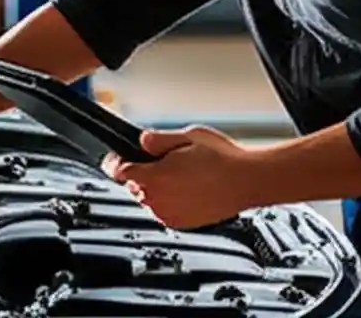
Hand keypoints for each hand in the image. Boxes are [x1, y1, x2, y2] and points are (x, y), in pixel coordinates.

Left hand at [102, 125, 258, 229]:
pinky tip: (188, 188)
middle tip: (165, 160)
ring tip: (182, 174)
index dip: (113, 162)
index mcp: (155, 178)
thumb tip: (141, 140)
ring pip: (148, 199)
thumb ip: (157, 139)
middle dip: (141, 172)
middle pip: (134, 186)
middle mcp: (158, 200)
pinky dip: (169, 201)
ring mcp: (169, 214)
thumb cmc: (223, 158)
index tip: (112, 159)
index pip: (119, 172)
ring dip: (155, 188)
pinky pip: (164, 211)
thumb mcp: (187, 136)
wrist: (247, 181)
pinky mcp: (181, 223)